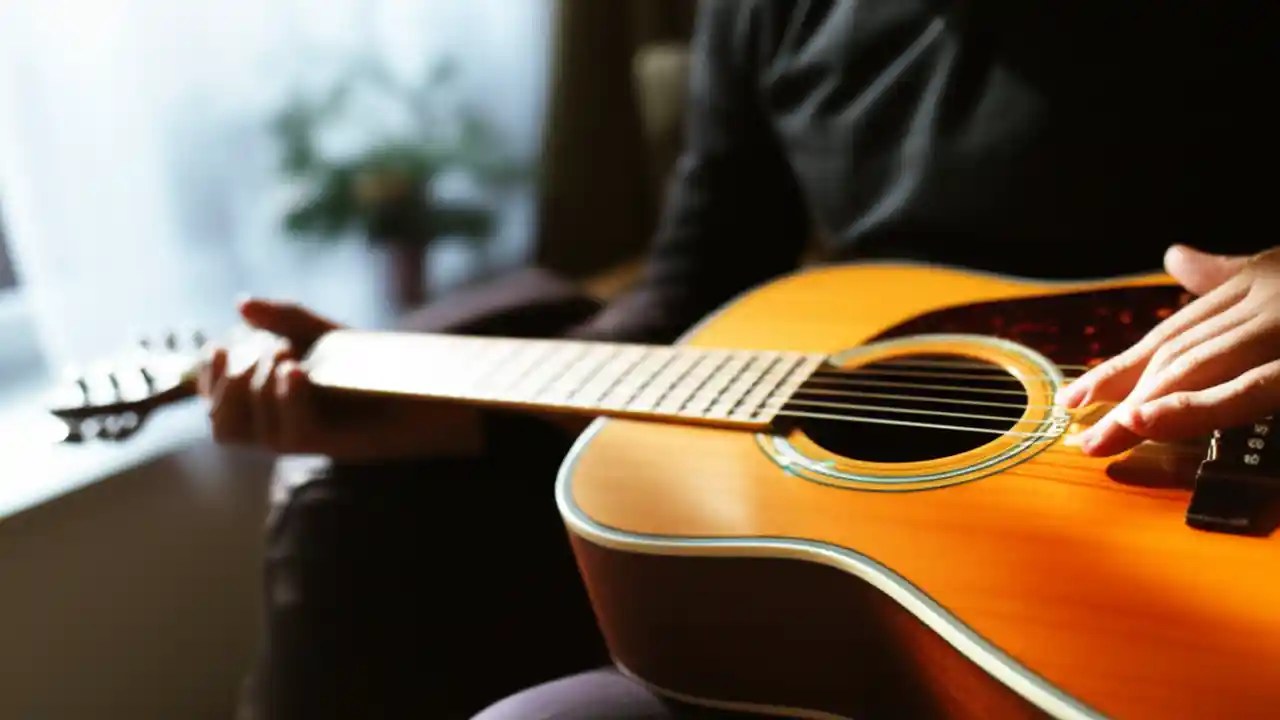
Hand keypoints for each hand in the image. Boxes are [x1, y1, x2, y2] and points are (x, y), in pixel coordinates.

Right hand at [198, 298, 482, 460]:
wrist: (421, 389)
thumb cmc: (368, 365)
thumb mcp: (322, 334)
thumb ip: (284, 318)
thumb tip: (241, 303)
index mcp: (267, 406)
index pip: (213, 403)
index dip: (208, 376)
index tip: (223, 345)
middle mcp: (276, 429)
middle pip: (221, 419)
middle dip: (234, 377)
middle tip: (274, 346)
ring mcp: (299, 440)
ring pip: (247, 428)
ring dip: (256, 385)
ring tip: (287, 355)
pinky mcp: (328, 446)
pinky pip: (289, 432)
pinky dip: (286, 397)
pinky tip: (295, 371)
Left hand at [1057, 244, 1279, 455]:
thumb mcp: (1278, 275)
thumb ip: (1224, 274)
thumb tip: (1176, 257)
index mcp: (1254, 288)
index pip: (1174, 333)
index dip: (1120, 367)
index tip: (1076, 396)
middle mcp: (1262, 304)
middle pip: (1174, 352)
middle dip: (1119, 393)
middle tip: (1078, 433)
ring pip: (1194, 367)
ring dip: (1140, 402)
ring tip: (1097, 437)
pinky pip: (1248, 388)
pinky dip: (1194, 405)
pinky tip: (1141, 419)